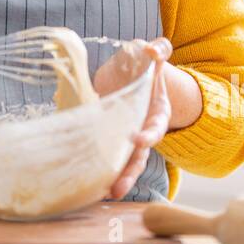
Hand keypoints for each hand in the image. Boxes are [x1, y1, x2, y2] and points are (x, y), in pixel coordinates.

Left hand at [93, 37, 171, 199]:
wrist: (128, 71)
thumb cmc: (142, 62)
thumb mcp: (151, 53)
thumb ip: (158, 51)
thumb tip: (155, 50)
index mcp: (157, 111)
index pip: (155, 127)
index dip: (149, 135)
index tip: (138, 140)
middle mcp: (143, 129)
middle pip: (139, 156)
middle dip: (130, 172)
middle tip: (118, 188)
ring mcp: (125, 136)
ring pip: (123, 162)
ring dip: (115, 178)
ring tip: (105, 193)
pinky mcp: (107, 137)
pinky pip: (104, 155)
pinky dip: (97, 167)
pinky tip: (85, 180)